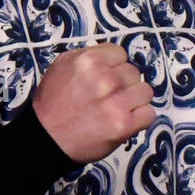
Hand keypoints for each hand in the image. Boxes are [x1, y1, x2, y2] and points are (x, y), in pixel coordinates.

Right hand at [31, 42, 154, 162]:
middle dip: (124, 84)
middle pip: (134, 73)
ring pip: (145, 92)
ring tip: (118, 109)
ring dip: (134, 101)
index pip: (120, 54)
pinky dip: (140, 119)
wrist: (45, 140)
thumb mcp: (61, 67)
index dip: (114, 66)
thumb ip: (87, 57)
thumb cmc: (52, 103)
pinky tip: (125, 121)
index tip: (105, 78)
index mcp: (89, 61)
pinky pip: (149, 114)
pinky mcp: (124, 124)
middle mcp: (105, 79)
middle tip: (108, 97)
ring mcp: (117, 102)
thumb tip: (112, 58)